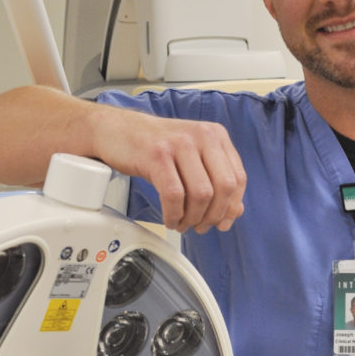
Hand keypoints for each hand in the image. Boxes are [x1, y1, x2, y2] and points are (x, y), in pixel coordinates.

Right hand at [102, 108, 246, 233]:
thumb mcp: (191, 158)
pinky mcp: (157, 155)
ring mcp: (179, 143)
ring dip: (193, 218)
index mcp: (215, 135)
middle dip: (213, 215)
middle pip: (224, 187)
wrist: (115, 130)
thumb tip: (234, 212)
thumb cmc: (153, 147)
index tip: (222, 222)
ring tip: (182, 223)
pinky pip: (174, 195)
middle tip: (200, 226)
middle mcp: (201, 136)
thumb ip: (215, 181)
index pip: (239, 178)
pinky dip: (174, 215)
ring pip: (201, 194)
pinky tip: (170, 218)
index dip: (231, 206)